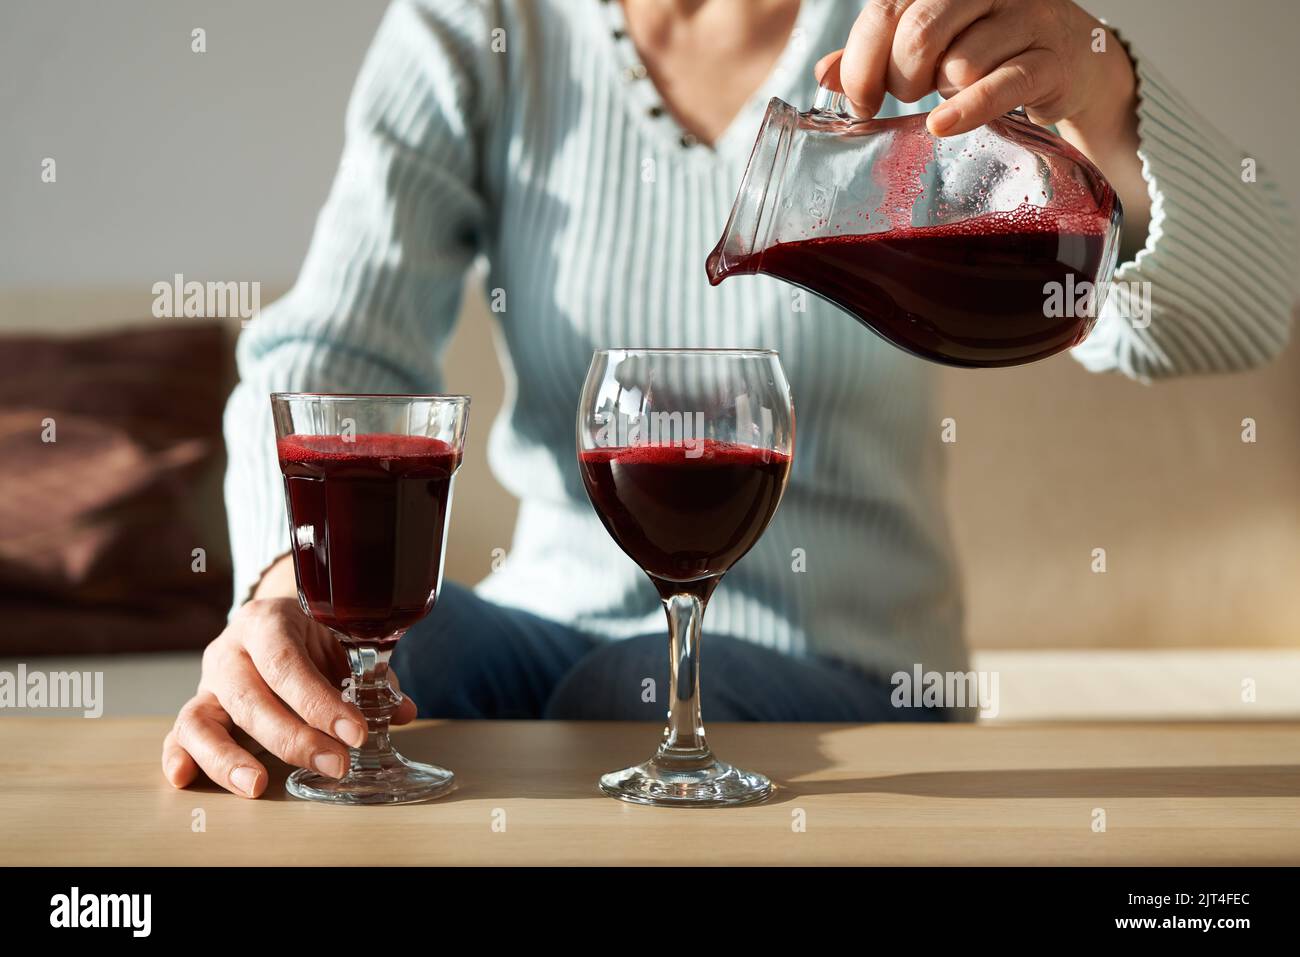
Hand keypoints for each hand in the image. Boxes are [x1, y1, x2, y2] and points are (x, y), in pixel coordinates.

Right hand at [162, 597, 417, 797]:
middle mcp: (231, 649)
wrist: (276, 619)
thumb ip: (371, 676)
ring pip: (202, 718)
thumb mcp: (343, 641)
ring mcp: (208, 680)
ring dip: (227, 757)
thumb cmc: (313, 634)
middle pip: (250, 697)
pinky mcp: (198, 707)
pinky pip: (179, 732)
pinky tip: (185, 779)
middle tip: (335, 764)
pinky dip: (177, 755)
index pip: (288, 664)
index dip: (320, 702)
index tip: (356, 733)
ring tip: (257, 785)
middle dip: (293, 738)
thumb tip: (404, 711)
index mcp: (269, 622)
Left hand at [817, 0, 1127, 136]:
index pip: (887, 9)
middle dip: (901, 78)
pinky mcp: (1051, 60)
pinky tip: (942, 124)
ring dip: (945, 92)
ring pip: (959, 62)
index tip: (859, 99)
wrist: (1073, 61)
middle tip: (908, 95)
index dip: (862, 61)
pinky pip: (1001, 83)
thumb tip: (825, 73)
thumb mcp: (930, 45)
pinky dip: (968, 108)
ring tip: (954, 91)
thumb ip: (878, 55)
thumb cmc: (990, 50)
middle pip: (920, 32)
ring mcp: (1025, 18)